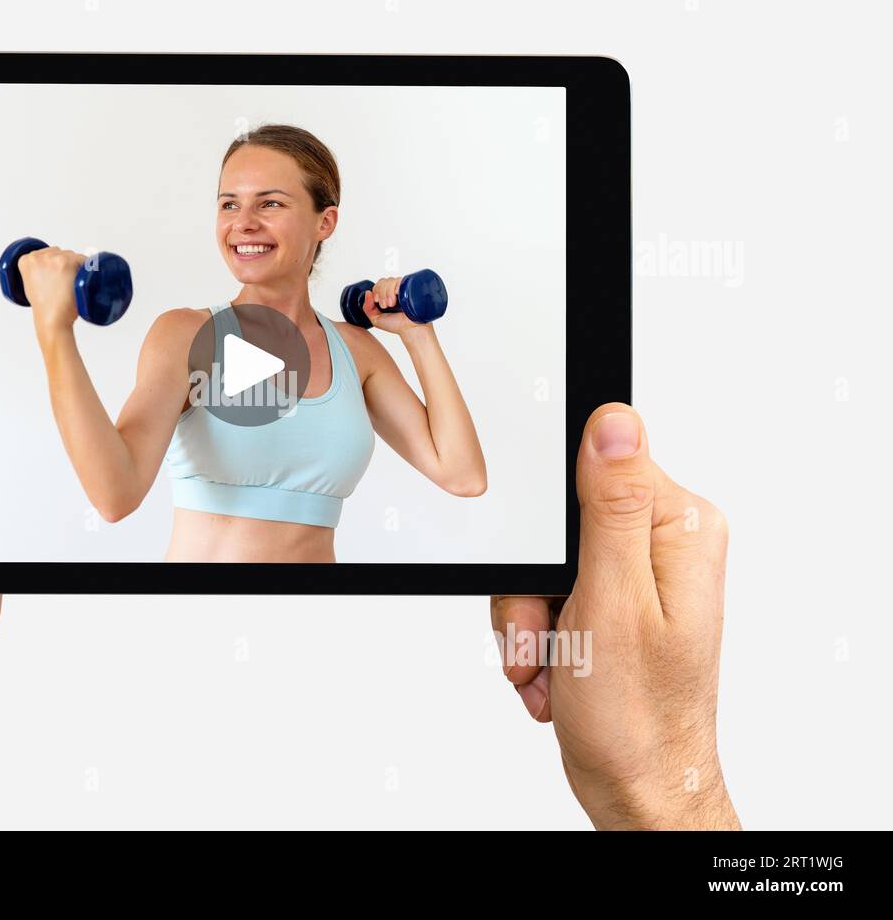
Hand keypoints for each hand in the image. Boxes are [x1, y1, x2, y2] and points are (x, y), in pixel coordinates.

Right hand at [18, 246, 85, 335]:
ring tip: (69, 286)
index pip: (46, 253)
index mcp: (26, 260)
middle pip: (59, 253)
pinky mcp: (67, 263)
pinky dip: (85, 269)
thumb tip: (51, 265)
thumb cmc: (45, 306)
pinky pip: (83, 259)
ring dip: (75, 267)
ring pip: (72, 256)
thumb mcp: (31, 285)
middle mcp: (38, 256)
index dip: (54, 266)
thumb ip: (37, 270)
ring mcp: (53, 258)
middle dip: (64, 265)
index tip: (55, 277)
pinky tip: (79, 281)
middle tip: (63, 285)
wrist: (52, 319)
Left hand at [359, 276, 428, 335]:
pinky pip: (399, 281)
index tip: (377, 302)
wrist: (411, 329)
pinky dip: (393, 289)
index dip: (376, 291)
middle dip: (380, 293)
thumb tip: (367, 293)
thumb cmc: (397, 325)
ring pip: (390, 280)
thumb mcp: (376, 319)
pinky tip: (395, 300)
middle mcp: (396, 291)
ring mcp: (403, 288)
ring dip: (387, 293)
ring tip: (391, 304)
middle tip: (385, 305)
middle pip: (383, 281)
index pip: (379, 284)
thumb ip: (367, 307)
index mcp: (387, 296)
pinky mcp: (410, 287)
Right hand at [491, 403, 739, 829]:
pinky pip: (544, 594)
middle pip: (558, 525)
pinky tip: (554, 671)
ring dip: (528, 621)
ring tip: (550, 665)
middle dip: (531, 590)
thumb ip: (611, 507)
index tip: (547, 576)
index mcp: (678, 529)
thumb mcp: (614, 602)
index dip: (551, 525)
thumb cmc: (637, 716)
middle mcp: (663, 544)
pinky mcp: (611, 601)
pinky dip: (535, 637)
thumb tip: (614, 422)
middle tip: (543, 636)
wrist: (637, 783)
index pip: (593, 470)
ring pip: (541, 565)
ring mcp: (636, 575)